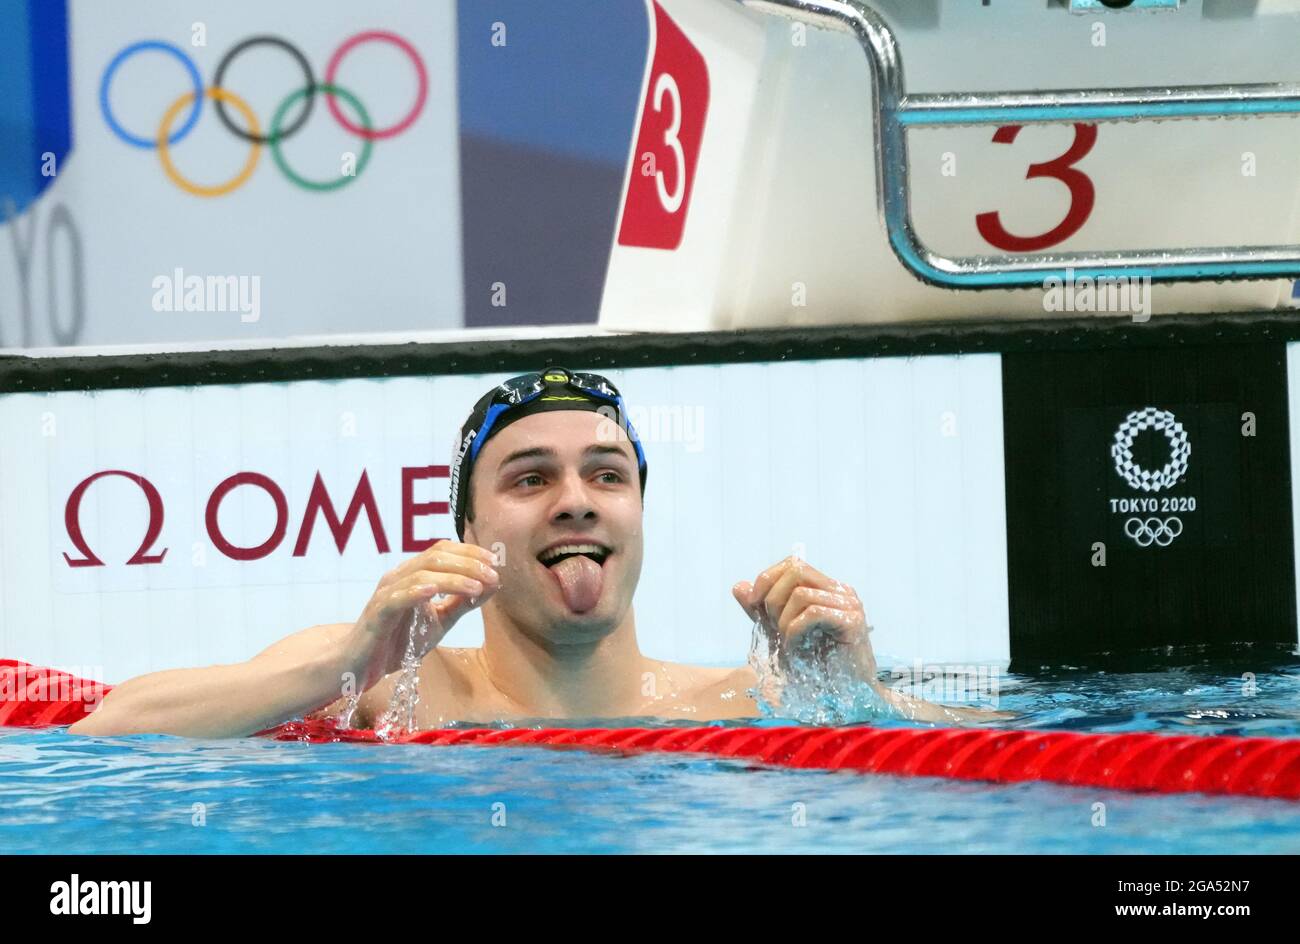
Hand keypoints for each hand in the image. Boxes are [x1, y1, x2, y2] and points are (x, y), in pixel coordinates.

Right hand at [345, 540, 499, 689]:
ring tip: (476, 587)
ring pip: (421, 574)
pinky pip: (397, 597)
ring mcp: (386, 593)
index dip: (470, 552)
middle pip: (435, 557)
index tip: (495, 561)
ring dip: (453, 578)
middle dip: (468, 563)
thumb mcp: (440, 621)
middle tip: (492, 574)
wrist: (362, 665)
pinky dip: (417, 591)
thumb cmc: (400, 640)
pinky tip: (436, 592)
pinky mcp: (377, 613)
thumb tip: (494, 583)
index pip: (442, 550)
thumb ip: (463, 602)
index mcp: (413, 574)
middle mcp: (399, 576)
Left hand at [732, 556, 874, 676]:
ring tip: (786, 641)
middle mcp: (840, 591)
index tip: (753, 603)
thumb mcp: (781, 632)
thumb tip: (738, 586)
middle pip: (796, 570)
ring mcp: (849, 605)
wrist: (844, 692)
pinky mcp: (852, 622)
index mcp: (826, 588)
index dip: (767, 578)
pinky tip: (795, 647)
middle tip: (771, 625)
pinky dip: (795, 630)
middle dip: (773, 597)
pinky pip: (813, 613)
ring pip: (801, 594)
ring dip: (783, 620)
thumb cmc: (816, 663)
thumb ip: (761, 610)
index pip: (793, 564)